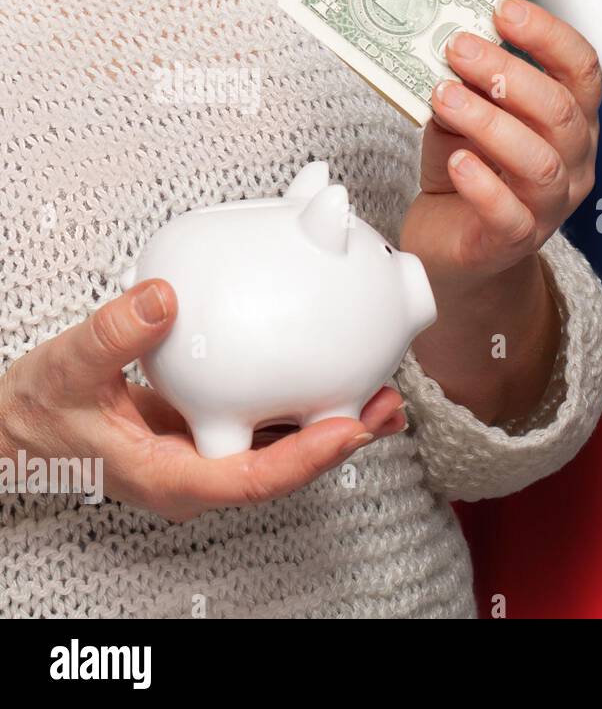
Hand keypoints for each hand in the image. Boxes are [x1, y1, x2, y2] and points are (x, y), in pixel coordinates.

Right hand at [0, 280, 406, 521]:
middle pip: (285, 469)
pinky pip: (269, 426)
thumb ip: (110, 337)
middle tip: (388, 405)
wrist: (21, 427)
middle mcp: (200, 476)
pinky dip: (307, 405)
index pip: (251, 480)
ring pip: (285, 450)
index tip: (350, 430)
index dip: (305, 459)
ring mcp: (210, 457)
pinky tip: (337, 376)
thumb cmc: (41, 410)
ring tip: (386, 393)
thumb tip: (163, 298)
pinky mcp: (214, 434)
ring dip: (337, 425)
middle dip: (342, 441)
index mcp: (169, 478)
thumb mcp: (64, 370)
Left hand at [400, 0, 600, 422]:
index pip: (582, 70)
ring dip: (489, 122)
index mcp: (571, 121)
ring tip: (444, 96)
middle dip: (509, 72)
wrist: (450, 247)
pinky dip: (482, 183)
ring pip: (539, 161)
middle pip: (562, 111)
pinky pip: (509, 213)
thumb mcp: (463, 115)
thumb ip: (464, 84)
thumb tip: (444, 41)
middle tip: (459, 47)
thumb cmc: (464, 171)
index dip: (549, 35)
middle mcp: (573, 162)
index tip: (504, 10)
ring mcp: (549, 205)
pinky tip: (455, 162)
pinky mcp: (515, 241)